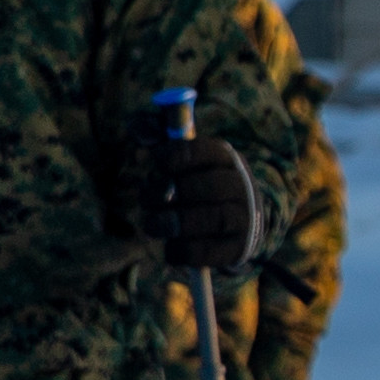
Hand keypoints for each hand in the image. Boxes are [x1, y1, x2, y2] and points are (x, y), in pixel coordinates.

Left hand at [147, 132, 262, 269]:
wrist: (240, 221)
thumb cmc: (198, 183)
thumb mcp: (183, 158)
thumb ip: (158, 137)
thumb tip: (137, 128)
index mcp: (225, 158)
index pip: (205, 151)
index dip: (176, 155)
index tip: (154, 162)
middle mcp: (241, 186)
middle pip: (211, 187)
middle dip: (171, 193)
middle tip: (144, 199)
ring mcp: (243, 218)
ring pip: (214, 218)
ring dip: (176, 221)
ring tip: (152, 224)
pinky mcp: (236, 248)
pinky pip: (210, 251)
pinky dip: (185, 251)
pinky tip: (170, 248)